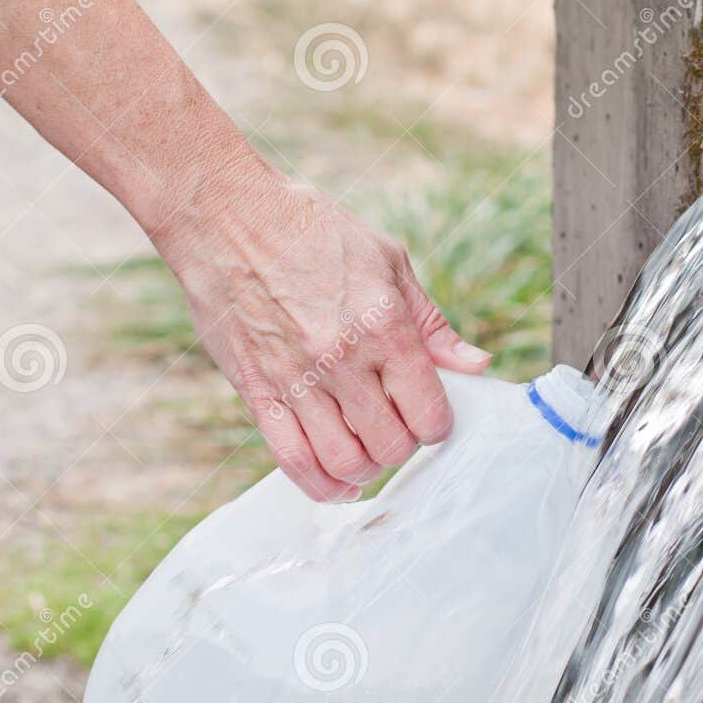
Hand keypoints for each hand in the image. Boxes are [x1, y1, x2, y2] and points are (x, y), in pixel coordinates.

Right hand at [154, 162, 490, 501]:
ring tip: (367, 450)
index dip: (437, 424)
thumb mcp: (388, 261)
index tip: (429, 416)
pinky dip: (321, 485)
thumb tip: (476, 365)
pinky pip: (293, 460)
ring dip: (364, 468)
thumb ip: (432, 323)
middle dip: (401, 447)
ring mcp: (296, 379)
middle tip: (395, 428)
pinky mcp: (257, 391)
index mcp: (384, 325)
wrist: (226, 216)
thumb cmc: (312, 231)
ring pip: (344, 461)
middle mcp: (342, 358)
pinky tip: (338, 482)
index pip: (428, 412)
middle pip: (390, 445)